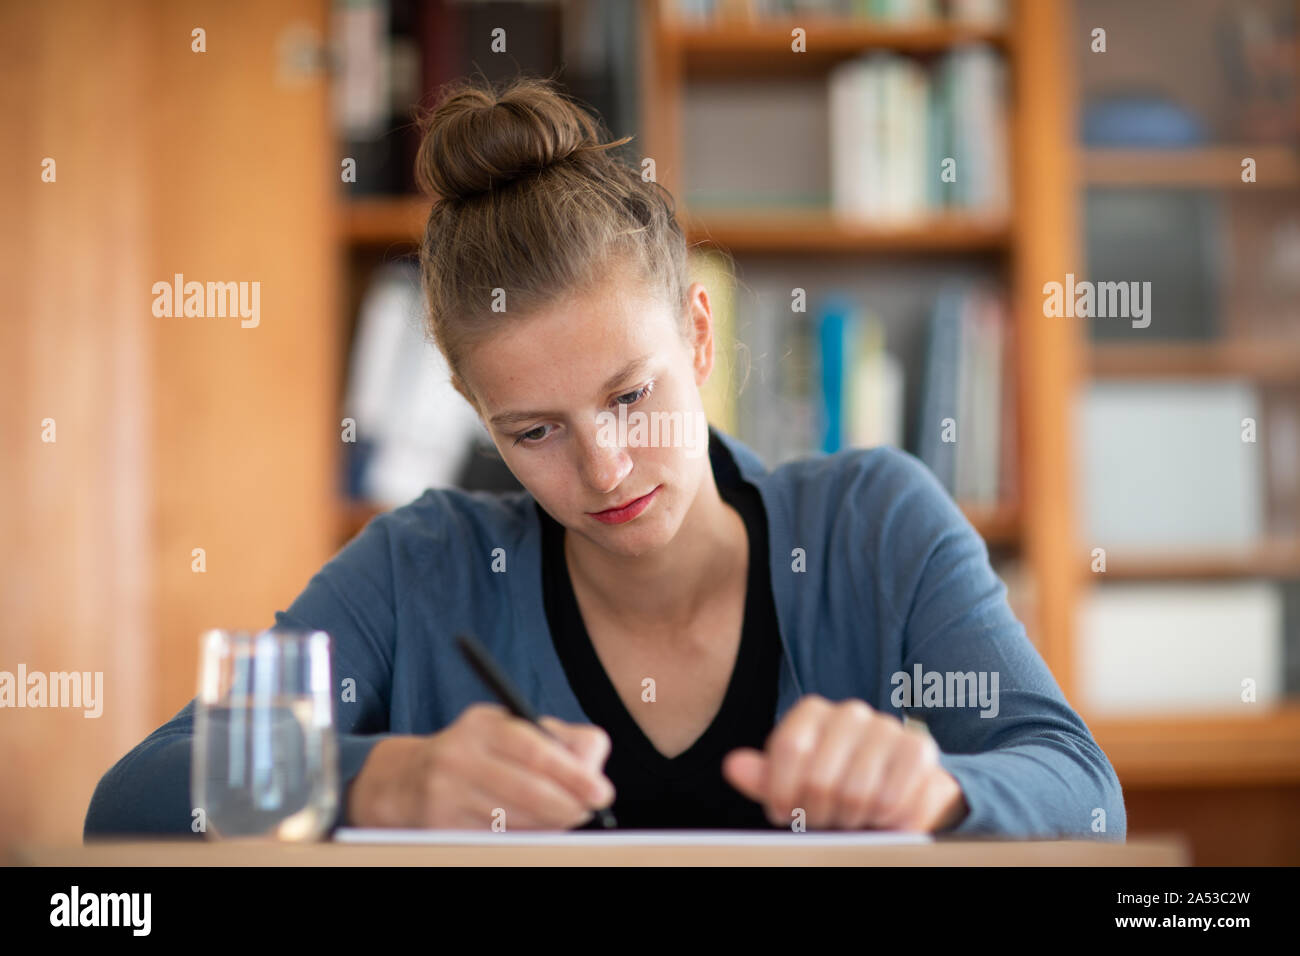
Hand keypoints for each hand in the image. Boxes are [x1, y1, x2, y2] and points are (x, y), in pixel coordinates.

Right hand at [345, 704, 615, 828]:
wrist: (408, 780)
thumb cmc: (481, 754)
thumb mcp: (512, 731)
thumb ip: (559, 742)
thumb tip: (593, 771)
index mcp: (483, 724)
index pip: (534, 749)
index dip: (573, 774)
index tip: (602, 793)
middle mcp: (459, 755)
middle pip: (527, 789)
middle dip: (567, 806)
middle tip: (588, 812)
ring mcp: (445, 793)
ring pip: (514, 819)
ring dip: (549, 824)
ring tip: (564, 818)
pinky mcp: (440, 825)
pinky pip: (496, 837)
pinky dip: (524, 836)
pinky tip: (534, 829)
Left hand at [722, 695, 966, 831]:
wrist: (895, 796)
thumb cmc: (835, 790)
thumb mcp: (794, 787)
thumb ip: (765, 779)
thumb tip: (733, 766)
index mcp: (813, 713)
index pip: (789, 748)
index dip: (783, 792)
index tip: (784, 813)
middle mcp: (851, 712)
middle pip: (820, 777)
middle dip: (818, 814)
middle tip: (824, 820)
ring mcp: (887, 728)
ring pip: (856, 792)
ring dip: (852, 820)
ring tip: (852, 818)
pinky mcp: (918, 750)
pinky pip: (891, 797)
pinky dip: (883, 818)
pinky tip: (881, 815)